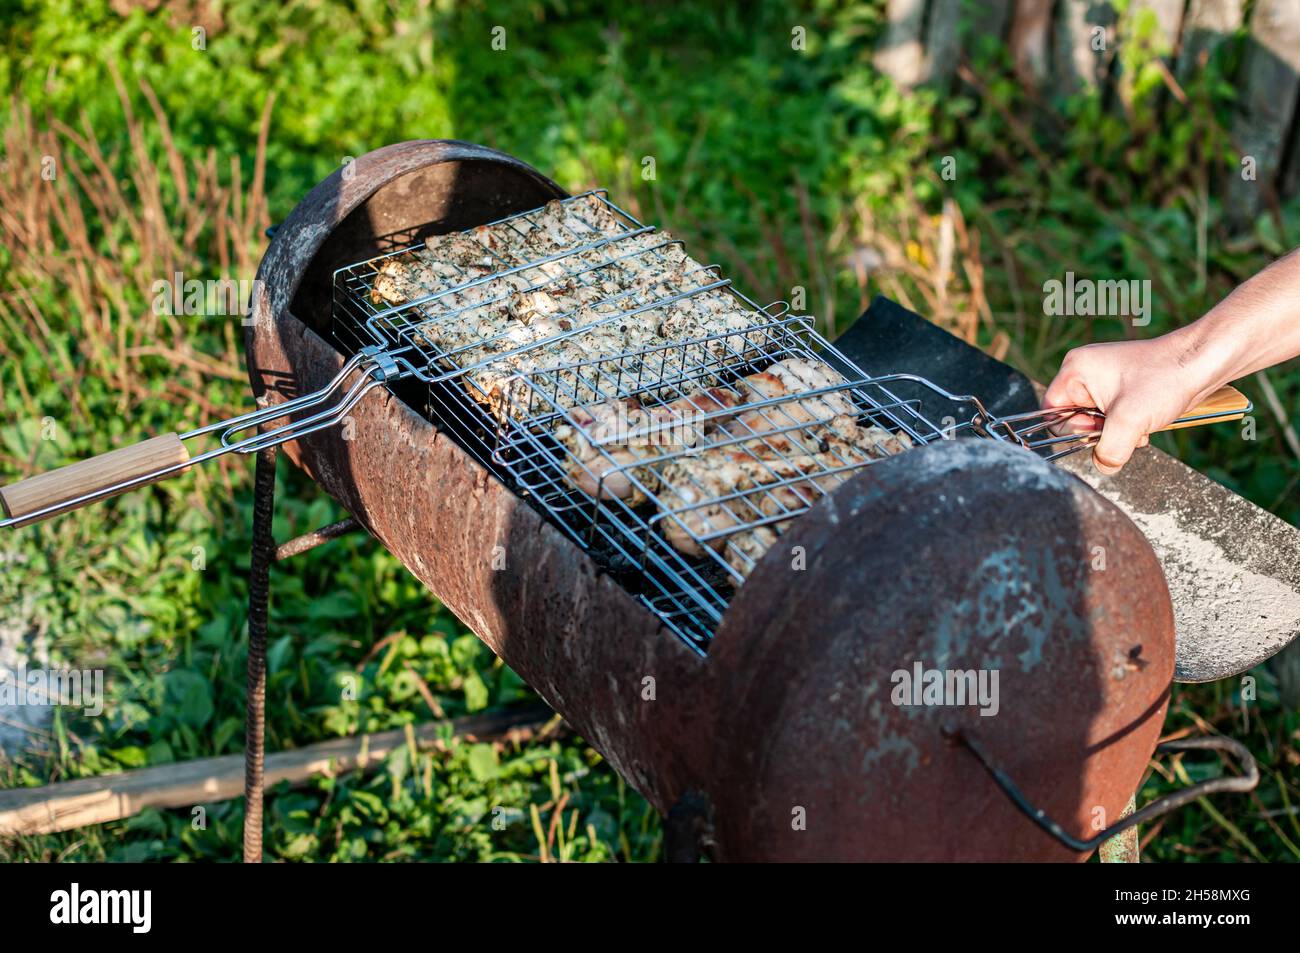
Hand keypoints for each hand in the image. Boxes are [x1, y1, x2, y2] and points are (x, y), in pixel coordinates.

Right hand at [1042, 338, 1220, 474]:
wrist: (1204, 362)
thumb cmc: (1167, 378)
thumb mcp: (1130, 422)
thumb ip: (1108, 452)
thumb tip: (1104, 467)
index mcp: (1075, 370)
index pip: (1051, 414)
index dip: (1074, 430)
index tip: (1100, 430)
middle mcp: (1085, 373)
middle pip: (1074, 420)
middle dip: (1101, 433)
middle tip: (1125, 427)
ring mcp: (1104, 381)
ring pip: (1096, 422)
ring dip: (1118, 432)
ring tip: (1140, 423)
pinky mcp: (1122, 389)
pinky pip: (1112, 418)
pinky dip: (1128, 427)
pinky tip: (1146, 421)